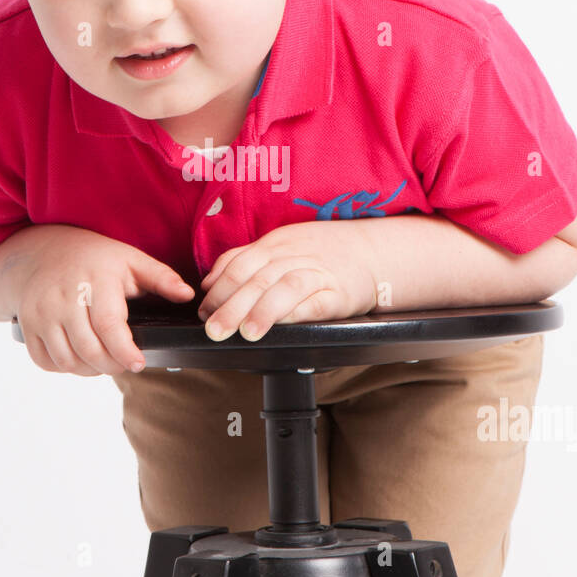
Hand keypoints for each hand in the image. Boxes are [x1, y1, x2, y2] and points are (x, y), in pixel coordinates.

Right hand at [11, 226, 194, 375]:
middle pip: (89, 349)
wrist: (40, 251)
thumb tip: (188, 295)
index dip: (125, 351)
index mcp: (95, 280)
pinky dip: (65, 368)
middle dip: (112, 365)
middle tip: (125, 363)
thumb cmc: (93, 258)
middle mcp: (63, 297)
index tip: (138, 363)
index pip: (109, 326)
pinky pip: (45, 361)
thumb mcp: (130, 260)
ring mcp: (41, 312)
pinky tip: (80, 357)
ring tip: (104, 361)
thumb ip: (161, 278)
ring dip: (89, 370)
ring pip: (67, 360)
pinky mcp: (27, 325)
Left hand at [196, 221, 378, 340]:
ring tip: (246, 333)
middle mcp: (294, 254)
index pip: (239, 263)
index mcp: (276, 243)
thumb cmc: (321, 254)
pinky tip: (280, 326)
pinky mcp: (338, 293)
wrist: (372, 251)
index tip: (204, 310)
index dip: (219, 288)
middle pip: (257, 278)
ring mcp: (318, 272)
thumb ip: (246, 261)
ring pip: (285, 287)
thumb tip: (209, 284)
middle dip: (231, 305)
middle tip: (214, 329)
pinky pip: (315, 301)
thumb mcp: (282, 246)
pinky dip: (295, 313)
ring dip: (262, 311)